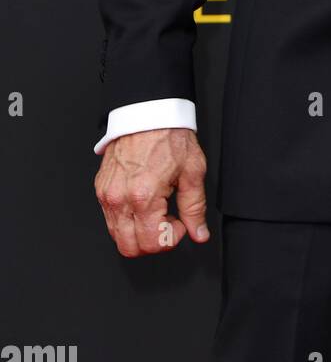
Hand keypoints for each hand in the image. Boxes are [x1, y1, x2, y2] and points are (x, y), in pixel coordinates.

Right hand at [94, 128, 209, 257]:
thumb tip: (198, 232)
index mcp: (143, 196)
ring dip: (138, 233)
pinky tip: (142, 204)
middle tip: (167, 221)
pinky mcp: (100, 189)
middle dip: (153, 241)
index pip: (153, 243)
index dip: (172, 238)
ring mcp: (106, 195)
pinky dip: (126, 220)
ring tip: (156, 211)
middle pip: (130, 248)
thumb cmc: (169, 136)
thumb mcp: (193, 171)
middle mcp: (119, 199)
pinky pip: (109, 219)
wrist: (148, 112)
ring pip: (117, 237)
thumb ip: (195, 208)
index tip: (180, 223)